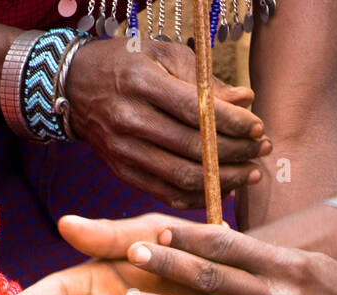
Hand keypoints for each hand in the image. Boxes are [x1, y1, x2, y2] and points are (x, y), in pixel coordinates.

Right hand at [67, 38, 268, 206]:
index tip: (258, 128)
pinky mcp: (123, 173)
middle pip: (193, 148)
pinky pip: (168, 193)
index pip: (196, 111)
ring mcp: (124, 151)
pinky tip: (224, 187)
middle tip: (262, 151)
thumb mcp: (163, 55)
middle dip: (236, 153)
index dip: (232, 124)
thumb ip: (205, 80)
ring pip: (183, 176)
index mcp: (141, 83)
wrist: (74, 87)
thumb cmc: (126, 65)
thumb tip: (246, 100)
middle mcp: (129, 119)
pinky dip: (200, 196)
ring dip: (224, 179)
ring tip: (252, 173)